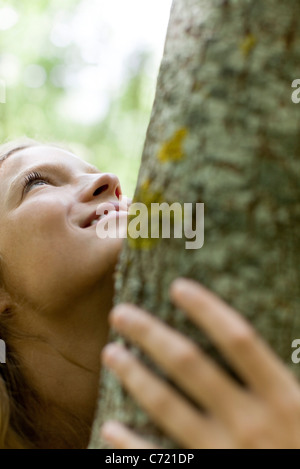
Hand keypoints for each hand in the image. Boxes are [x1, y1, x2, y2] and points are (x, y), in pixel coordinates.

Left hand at [100, 278, 299, 448]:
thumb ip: (280, 379)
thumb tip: (248, 342)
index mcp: (283, 399)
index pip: (238, 339)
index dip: (207, 309)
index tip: (178, 286)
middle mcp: (249, 422)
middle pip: (190, 364)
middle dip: (151, 335)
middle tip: (120, 314)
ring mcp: (224, 454)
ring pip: (166, 406)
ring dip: (134, 376)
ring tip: (110, 353)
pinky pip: (160, 461)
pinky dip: (131, 446)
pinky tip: (109, 428)